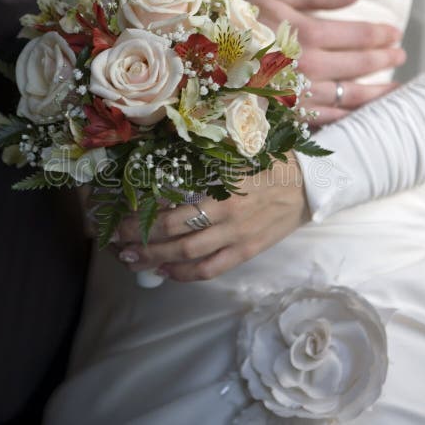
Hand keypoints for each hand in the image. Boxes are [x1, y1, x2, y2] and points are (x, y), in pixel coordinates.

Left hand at [113, 154, 307, 281]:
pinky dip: (184, 275)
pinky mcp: (247, 252)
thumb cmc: (269, 161)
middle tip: (115, 243)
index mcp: (221, 187)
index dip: (140, 218)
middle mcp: (226, 215)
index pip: (171, 209)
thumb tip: (163, 154)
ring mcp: (237, 237)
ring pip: (187, 257)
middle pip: (172, 236)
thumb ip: (204, 155)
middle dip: (139, 241)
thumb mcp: (237, 149)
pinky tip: (165, 272)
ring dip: (155, 260)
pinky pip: (210, 270)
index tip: (118, 217)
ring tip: (132, 260)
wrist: (309, 184)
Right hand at [243, 0, 403, 122]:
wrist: (206, 56)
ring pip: (351, 97)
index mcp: (308, 34)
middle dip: (384, 60)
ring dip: (378, 93)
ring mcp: (301, 94)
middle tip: (399, 55)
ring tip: (396, 89)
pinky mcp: (292, 114)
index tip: (395, 33)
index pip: (359, 35)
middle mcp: (309, 67)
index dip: (381, 34)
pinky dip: (353, 117)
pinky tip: (367, 113)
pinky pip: (330, 120)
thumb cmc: (243, 18)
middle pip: (359, 66)